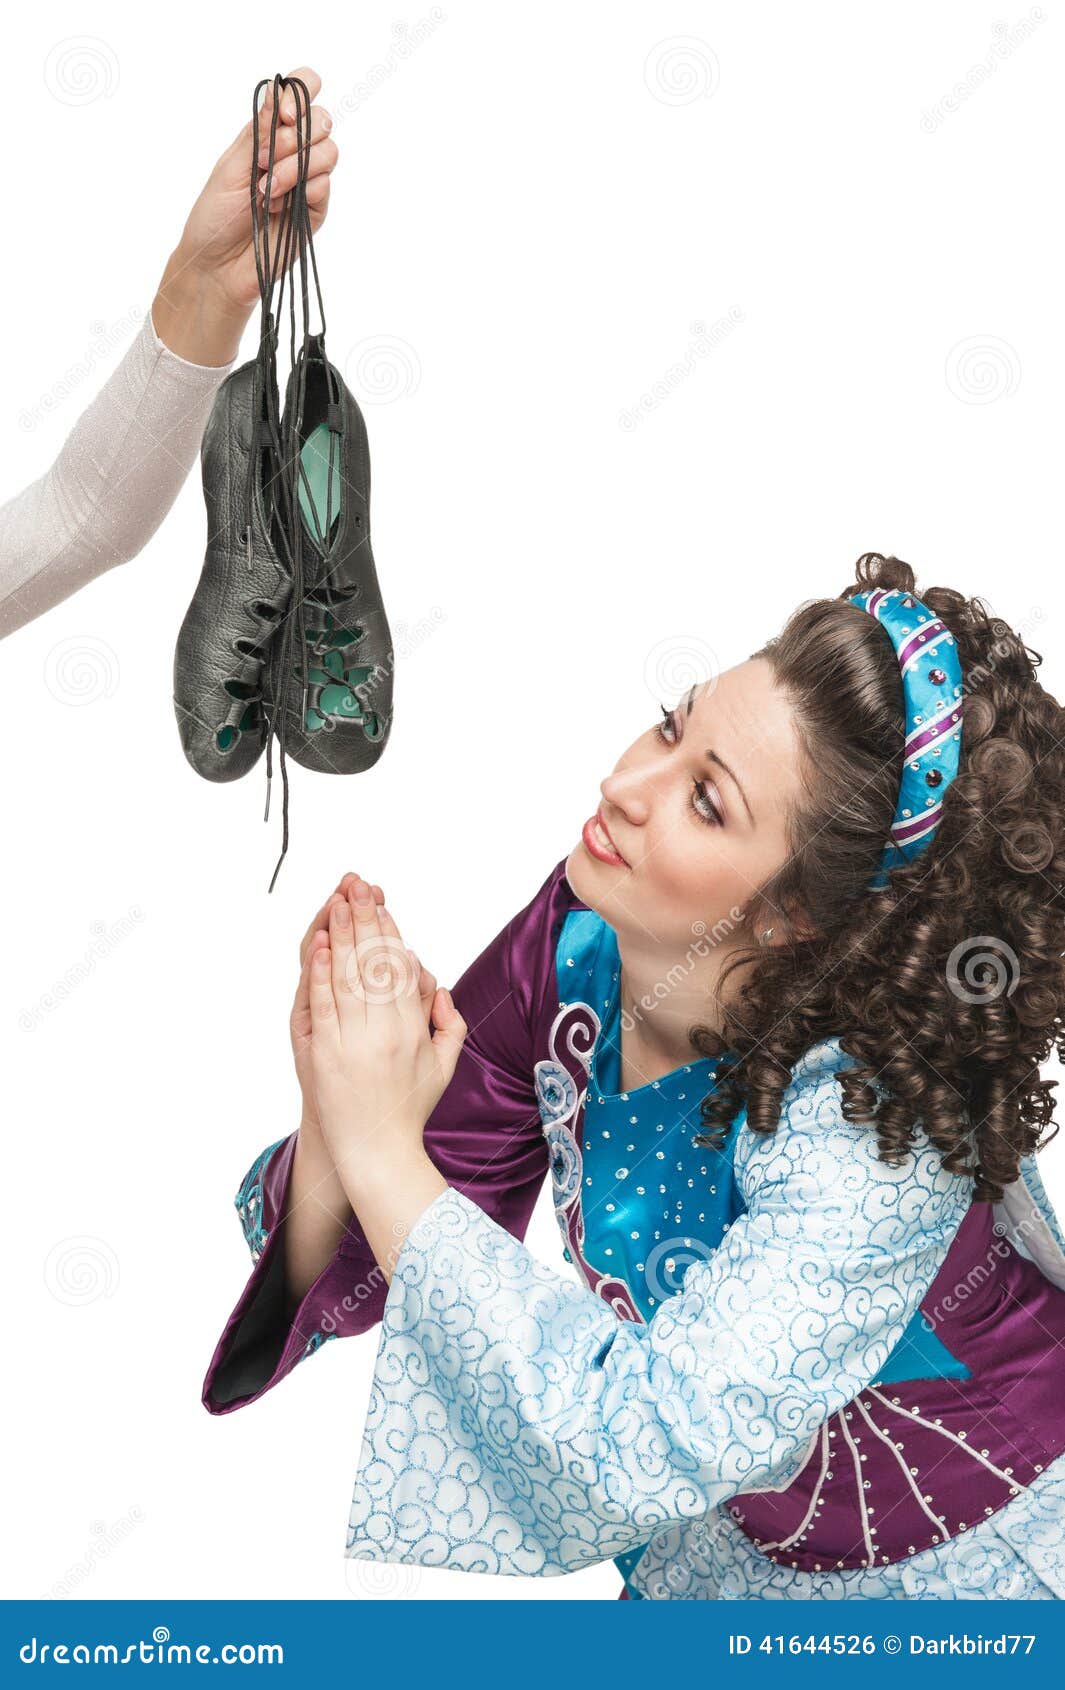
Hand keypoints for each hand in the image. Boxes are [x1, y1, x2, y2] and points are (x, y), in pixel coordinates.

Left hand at [176, 66, 337, 311]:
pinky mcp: (314, 212)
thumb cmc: (215, 217)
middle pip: (322, 120)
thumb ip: (259, 130)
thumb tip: (278, 89)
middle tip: (263, 161)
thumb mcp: (231, 166)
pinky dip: (303, 191)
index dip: (301, 93)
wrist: (218, 267)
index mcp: (266, 133)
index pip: (301, 92)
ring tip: (266, 191)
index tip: (284, 115)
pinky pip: (324, 187)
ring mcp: (305, 182)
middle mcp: (290, 153)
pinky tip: (278, 207)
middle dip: (294, 136)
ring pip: (329, 152)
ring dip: (295, 167)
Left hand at [306, 876, 466, 1192]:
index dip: (389, 933)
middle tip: (356, 888)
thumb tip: (439, 988)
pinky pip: (324, 1005)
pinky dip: (320, 974)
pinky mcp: (326, 1055)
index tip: (380, 906)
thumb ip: (450, 1025)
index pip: (400, 968)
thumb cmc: (410, 1109)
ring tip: (336, 904)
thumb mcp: (443, 1066)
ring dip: (341, 936)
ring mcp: (354, 1042)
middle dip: (364, 921)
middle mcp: (386, 1031)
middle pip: (373, 963)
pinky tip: (319, 947)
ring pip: (347, 977)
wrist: (377, 1152)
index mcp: (414, 1030)